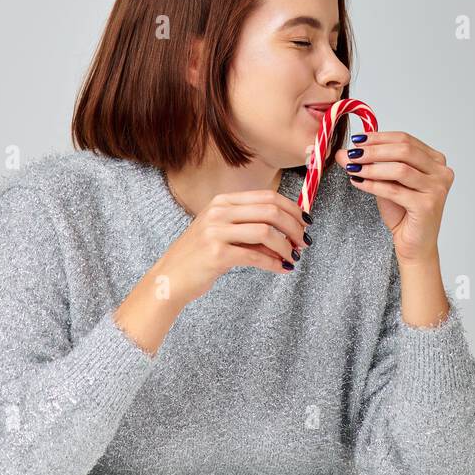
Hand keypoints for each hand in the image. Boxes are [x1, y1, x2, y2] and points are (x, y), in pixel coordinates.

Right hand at [166, 189, 308, 302]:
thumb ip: (251, 229)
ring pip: (266, 232)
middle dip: (294, 226)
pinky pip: (255, 256)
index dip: (291, 208)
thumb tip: (290, 232)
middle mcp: (219, 212)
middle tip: (305, 241)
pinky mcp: (217, 254)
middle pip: (270, 211)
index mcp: (222, 201)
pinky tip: (283, 268)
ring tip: (294, 256)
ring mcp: (216, 231)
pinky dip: (274, 263)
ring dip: (286, 246)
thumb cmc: (199, 256)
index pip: (267, 196)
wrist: (169, 278)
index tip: (305, 222)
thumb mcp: (222, 233)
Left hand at [333, 131, 453, 263]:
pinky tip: (358, 183)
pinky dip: (373, 185)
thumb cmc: (403, 211)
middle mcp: (441, 172)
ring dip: (372, 167)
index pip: (405, 139)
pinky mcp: (428, 206)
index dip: (379, 137)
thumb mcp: (384, 181)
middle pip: (404, 150)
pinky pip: (395, 190)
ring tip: (353, 168)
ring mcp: (437, 189)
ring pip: (400, 169)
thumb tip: (343, 152)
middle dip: (374, 150)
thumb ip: (368, 164)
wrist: (414, 244)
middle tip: (352, 153)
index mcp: (435, 160)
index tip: (357, 139)